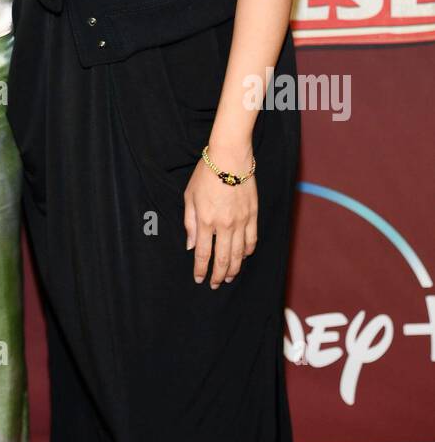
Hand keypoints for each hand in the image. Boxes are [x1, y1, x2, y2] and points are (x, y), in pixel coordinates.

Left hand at [183, 145, 256, 287]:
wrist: (230, 158)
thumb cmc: (206, 174)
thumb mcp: (189, 196)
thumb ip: (190, 223)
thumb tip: (191, 245)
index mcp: (205, 221)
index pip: (203, 254)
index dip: (200, 270)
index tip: (199, 279)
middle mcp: (224, 225)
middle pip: (223, 259)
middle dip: (218, 276)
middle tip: (214, 284)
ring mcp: (241, 222)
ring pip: (239, 254)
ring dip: (234, 269)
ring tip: (229, 277)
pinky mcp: (253, 215)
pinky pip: (252, 240)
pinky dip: (248, 252)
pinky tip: (244, 257)